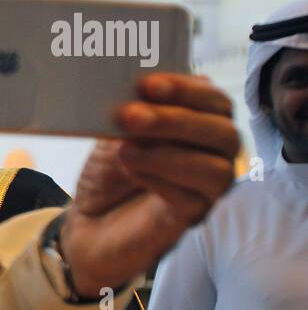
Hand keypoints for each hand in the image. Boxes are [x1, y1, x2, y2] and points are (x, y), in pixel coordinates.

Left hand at [60, 73, 238, 296]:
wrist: (86, 224)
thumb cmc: (106, 175)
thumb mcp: (113, 136)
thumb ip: (129, 114)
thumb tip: (131, 92)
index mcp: (198, 125)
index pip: (214, 101)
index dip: (185, 90)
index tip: (148, 84)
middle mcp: (212, 155)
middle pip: (223, 133)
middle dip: (176, 120)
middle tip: (130, 116)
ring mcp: (206, 189)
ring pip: (216, 169)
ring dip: (168, 155)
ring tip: (124, 150)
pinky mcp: (193, 218)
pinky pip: (196, 200)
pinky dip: (162, 182)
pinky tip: (133, 173)